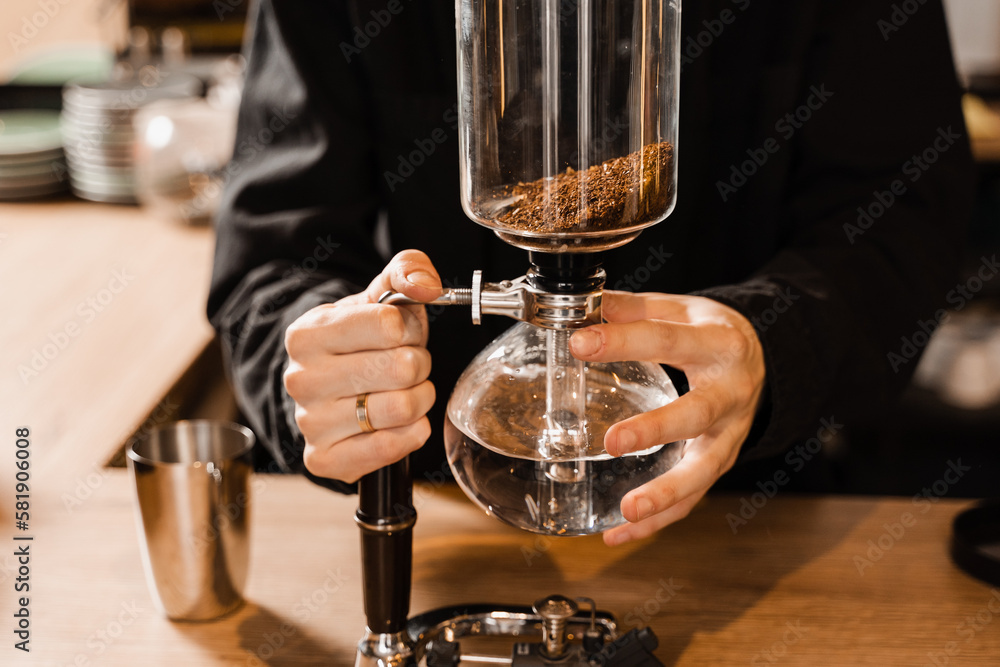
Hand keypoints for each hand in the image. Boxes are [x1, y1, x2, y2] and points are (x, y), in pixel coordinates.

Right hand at [283, 250, 441, 482]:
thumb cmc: (360, 342)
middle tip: (407, 366)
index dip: (411, 329)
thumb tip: (426, 285)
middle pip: (402, 368)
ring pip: (402, 408)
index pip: (391, 325)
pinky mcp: (323, 459)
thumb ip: (408, 272)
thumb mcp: (380, 297)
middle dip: (419, 364)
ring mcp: (309, 423)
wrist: (332, 391)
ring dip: (420, 399)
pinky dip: (411, 434)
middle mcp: (300, 379)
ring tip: (406, 391)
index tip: (401, 334)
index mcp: (307, 334)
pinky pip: (391, 448)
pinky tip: (402, 423)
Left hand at [569, 291, 765, 545]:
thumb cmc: (712, 334)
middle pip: (696, 415)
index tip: (579, 342)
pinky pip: (692, 499)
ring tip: (628, 510)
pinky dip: (657, 521)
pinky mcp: (721, 462)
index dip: (623, 341)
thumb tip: (581, 304)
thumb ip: (633, 309)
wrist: (765, 358)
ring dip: (666, 494)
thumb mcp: (681, 310)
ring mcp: (730, 434)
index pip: (667, 341)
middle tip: (614, 441)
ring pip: (702, 470)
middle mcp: (730, 393)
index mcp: (717, 344)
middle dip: (657, 429)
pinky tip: (617, 532)